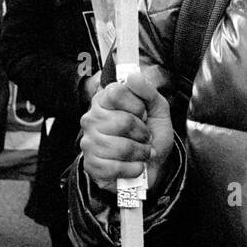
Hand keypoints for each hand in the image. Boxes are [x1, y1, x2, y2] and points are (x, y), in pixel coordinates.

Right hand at [80, 68, 173, 192]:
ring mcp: (89, 142)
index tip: (142, 113)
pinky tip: (135, 166)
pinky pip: (115, 168)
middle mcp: (91, 119)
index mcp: (104, 100)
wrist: (153, 165)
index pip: (116, 92)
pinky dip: (133, 169)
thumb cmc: (151, 135)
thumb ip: (148, 91)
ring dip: (141, 153)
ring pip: (121, 147)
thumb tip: (132, 76)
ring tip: (142, 152)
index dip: (136, 105)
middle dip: (143, 133)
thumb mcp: (157, 110)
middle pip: (123, 122)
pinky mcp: (91, 165)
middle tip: (145, 136)